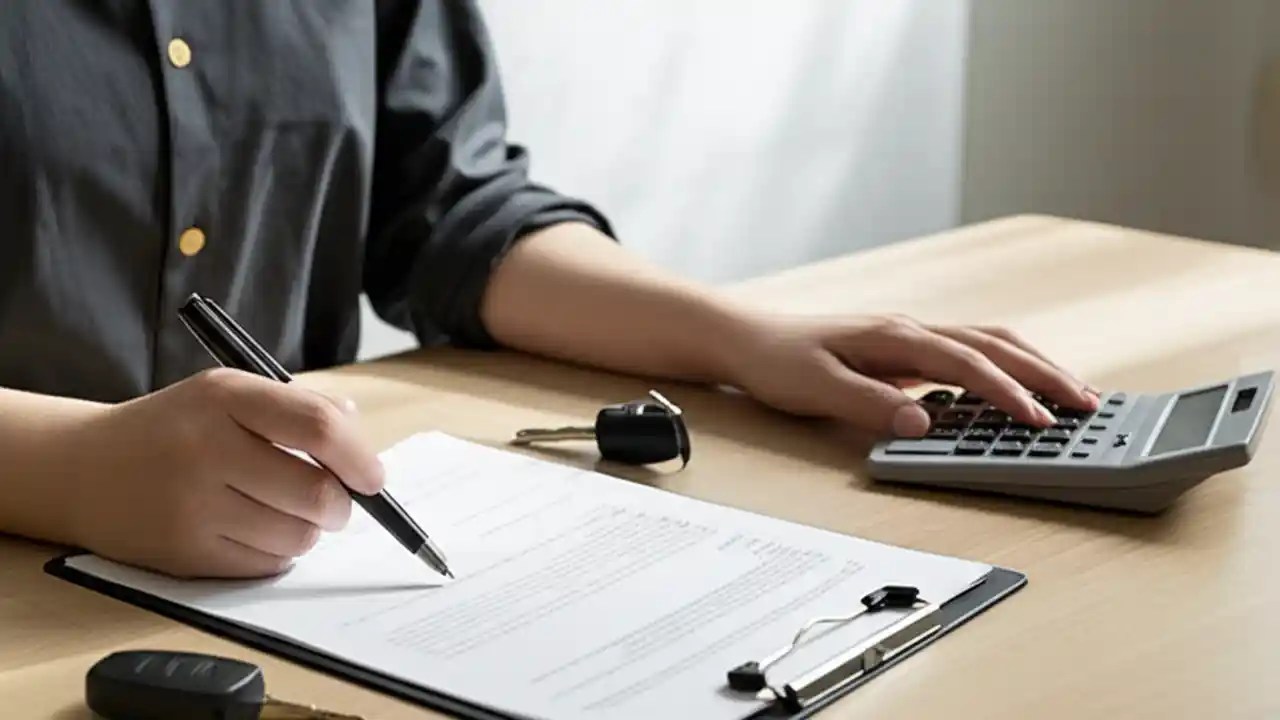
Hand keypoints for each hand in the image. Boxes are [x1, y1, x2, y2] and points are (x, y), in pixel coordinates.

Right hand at [64, 369, 384, 577]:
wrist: (84, 469)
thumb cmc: (177, 428)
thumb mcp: (228, 394)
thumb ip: (298, 408)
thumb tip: (359, 443)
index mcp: (224, 398)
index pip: (318, 427)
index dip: (360, 457)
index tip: (373, 477)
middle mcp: (205, 449)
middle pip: (316, 492)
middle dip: (341, 505)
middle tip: (334, 503)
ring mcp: (191, 505)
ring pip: (297, 537)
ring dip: (307, 531)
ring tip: (284, 512)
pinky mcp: (183, 554)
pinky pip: (265, 566)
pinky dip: (276, 553)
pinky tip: (253, 530)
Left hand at [721, 312, 1097, 436]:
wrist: (748, 338)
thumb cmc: (778, 361)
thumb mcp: (815, 387)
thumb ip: (868, 403)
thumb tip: (923, 422)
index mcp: (895, 337)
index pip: (966, 363)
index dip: (1007, 392)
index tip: (1039, 419)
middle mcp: (911, 331)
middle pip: (994, 346)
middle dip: (1044, 373)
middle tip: (1088, 404)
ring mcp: (911, 338)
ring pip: (989, 344)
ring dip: (1032, 366)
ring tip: (1071, 394)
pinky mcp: (906, 351)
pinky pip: (970, 355)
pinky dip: (1005, 368)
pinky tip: (1018, 387)